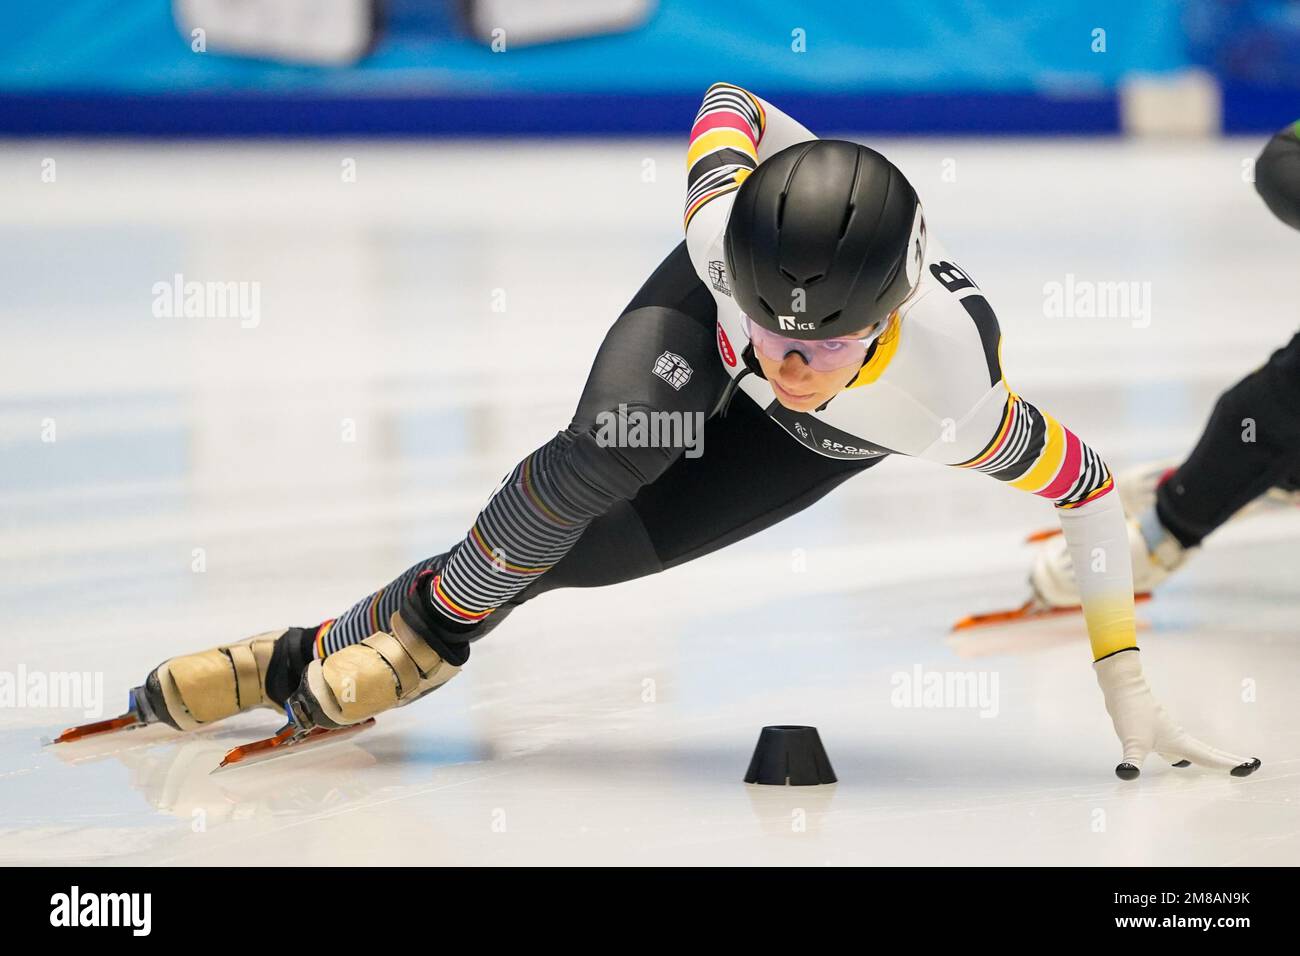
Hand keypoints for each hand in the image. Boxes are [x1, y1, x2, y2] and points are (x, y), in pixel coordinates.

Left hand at [1093, 649, 1259, 779]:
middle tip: (1248, 767)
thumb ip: (1131, 761)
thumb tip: (1127, 775)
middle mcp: (1178, 737)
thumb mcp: (1131, 742)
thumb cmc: (1131, 713)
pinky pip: (1181, 746)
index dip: (1228, 765)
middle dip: (1227, 761)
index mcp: (1179, 742)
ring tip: (1224, 764)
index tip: (1249, 768)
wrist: (1123, 688)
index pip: (1208, 758)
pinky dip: (1190, 754)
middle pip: (1208, 752)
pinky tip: (1180, 758)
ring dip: (1211, 757)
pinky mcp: (1158, 729)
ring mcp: (1169, 732)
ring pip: (1195, 748)